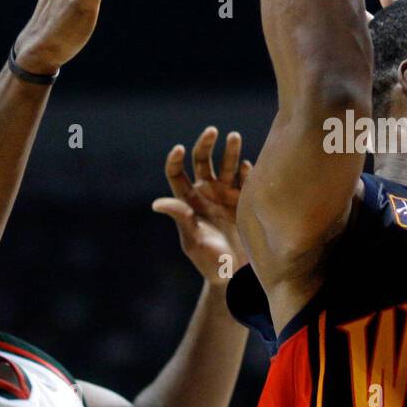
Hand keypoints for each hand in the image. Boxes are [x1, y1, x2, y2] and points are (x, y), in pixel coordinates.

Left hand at [152, 127, 252, 287]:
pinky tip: (248, 167)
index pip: (177, 174)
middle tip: (212, 131)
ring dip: (230, 151)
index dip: (176, 160)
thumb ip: (180, 219)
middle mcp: (206, 193)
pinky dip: (248, 171)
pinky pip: (246, 179)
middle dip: (206, 145)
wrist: (236, 275)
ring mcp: (226, 195)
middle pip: (203, 161)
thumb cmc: (210, 262)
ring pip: (226, 165)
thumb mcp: (193, 241)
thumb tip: (158, 203)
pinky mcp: (245, 200)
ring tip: (234, 136)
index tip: (179, 150)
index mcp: (188, 202)